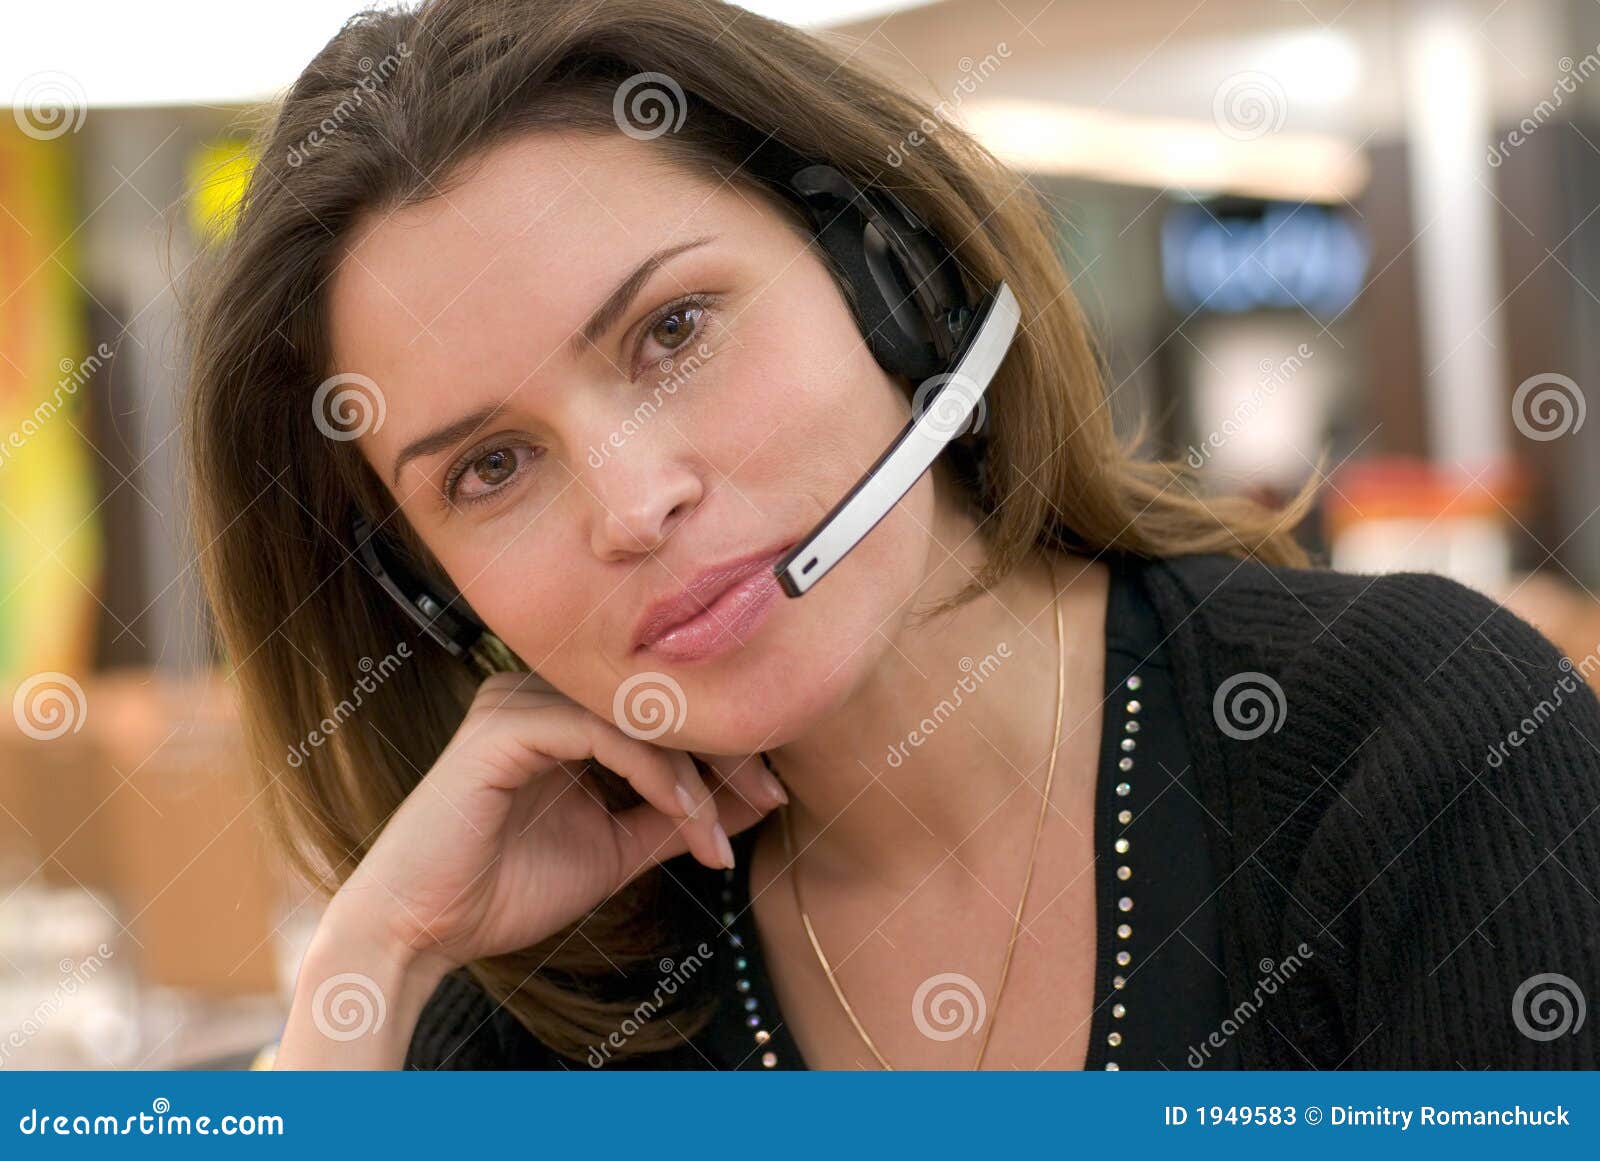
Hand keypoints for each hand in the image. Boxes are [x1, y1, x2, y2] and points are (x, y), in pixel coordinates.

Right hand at [331, 670, 787, 970]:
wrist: (422, 930)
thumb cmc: (506, 889)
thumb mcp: (618, 849)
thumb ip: (678, 818)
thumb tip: (759, 798)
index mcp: (562, 712)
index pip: (661, 709)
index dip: (726, 747)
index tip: (775, 794)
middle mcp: (539, 692)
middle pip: (658, 701)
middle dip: (726, 751)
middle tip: (772, 797)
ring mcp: (519, 702)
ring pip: (637, 715)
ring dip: (694, 775)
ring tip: (718, 832)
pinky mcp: (504, 725)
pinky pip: (604, 735)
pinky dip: (655, 776)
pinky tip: (686, 816)